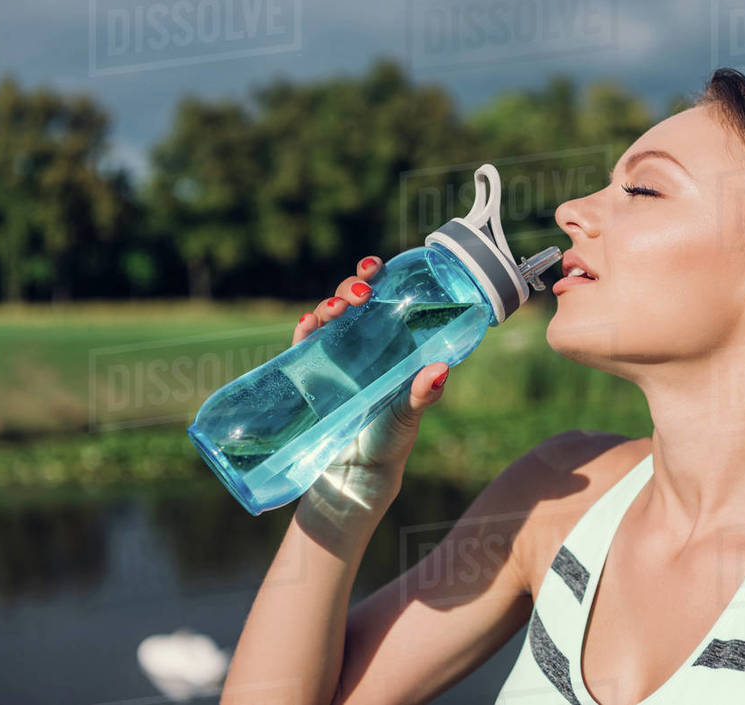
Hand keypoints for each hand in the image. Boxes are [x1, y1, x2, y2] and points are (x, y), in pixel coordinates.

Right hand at [291, 255, 449, 528]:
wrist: (356, 477)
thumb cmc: (390, 442)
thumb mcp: (409, 415)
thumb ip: (423, 394)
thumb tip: (442, 369)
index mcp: (390, 344)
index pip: (384, 299)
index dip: (378, 277)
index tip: (378, 266)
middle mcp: (362, 344)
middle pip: (353, 300)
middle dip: (353, 286)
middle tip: (361, 293)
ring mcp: (334, 357)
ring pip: (328, 317)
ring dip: (329, 305)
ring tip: (337, 309)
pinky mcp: (310, 375)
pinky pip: (302, 345)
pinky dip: (303, 331)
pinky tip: (306, 324)